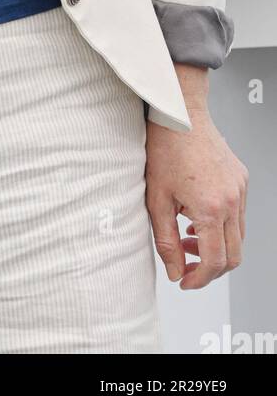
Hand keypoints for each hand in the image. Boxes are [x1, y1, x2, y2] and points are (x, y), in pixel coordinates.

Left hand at [146, 108, 247, 288]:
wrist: (179, 114)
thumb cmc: (164, 149)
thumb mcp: (156, 199)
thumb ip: (166, 241)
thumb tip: (175, 272)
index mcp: (211, 208)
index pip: (214, 261)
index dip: (199, 279)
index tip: (184, 281)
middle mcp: (232, 201)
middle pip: (233, 255)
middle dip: (210, 268)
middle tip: (186, 266)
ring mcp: (240, 190)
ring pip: (238, 236)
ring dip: (216, 247)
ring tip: (186, 236)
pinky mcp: (241, 180)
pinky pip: (238, 215)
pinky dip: (221, 226)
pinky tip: (197, 217)